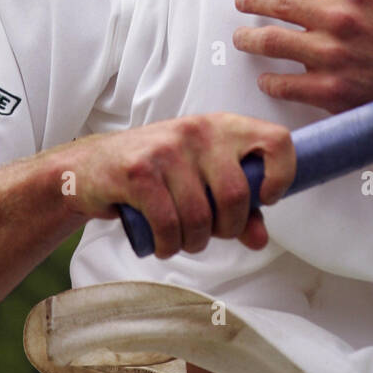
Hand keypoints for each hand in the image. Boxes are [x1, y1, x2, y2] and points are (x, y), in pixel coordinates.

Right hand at [55, 113, 295, 258]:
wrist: (91, 166)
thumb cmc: (157, 173)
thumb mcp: (201, 181)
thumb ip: (238, 208)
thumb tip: (260, 238)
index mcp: (223, 126)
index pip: (277, 140)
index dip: (282, 176)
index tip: (264, 198)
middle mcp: (198, 131)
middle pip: (236, 195)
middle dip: (226, 229)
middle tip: (210, 233)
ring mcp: (167, 149)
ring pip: (200, 217)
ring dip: (193, 242)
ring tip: (180, 238)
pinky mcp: (138, 171)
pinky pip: (169, 224)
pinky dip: (168, 245)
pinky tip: (162, 243)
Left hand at [233, 0, 372, 114]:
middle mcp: (339, 19)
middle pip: (278, 3)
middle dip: (253, 0)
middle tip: (242, 1)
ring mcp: (331, 56)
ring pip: (273, 42)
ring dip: (250, 38)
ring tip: (242, 36)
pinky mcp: (330, 90)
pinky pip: (286, 84)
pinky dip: (271, 81)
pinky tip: (266, 78)